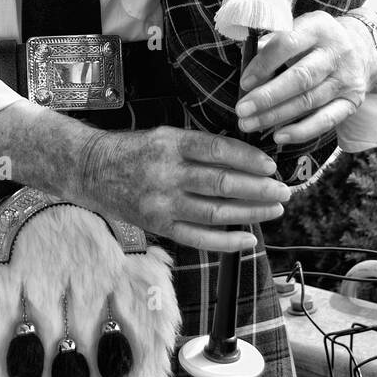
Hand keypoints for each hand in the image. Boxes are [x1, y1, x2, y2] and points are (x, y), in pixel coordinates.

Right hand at [75, 125, 291, 253]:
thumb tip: (244, 159)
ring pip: (215, 211)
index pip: (218, 150)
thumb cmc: (135, 150)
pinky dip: (227, 241)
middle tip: (283, 191)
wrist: (93, 170)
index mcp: (170, 143)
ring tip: (274, 210)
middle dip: (258, 189)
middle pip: (221, 183)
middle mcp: (167, 172)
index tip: (271, 166)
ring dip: (250, 213)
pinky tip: (249, 238)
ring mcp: (162, 202)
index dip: (248, 158)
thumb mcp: (165, 135)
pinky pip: (198, 238)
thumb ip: (199, 147)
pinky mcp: (158, 225)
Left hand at [234, 10, 376, 146]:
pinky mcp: (352, 101)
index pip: (288, 44)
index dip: (264, 64)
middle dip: (268, 96)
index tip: (244, 82)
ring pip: (309, 101)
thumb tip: (246, 62)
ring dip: (276, 116)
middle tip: (242, 109)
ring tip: (250, 124)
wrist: (362, 49)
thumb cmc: (316, 40)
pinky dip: (302, 131)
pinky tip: (279, 136)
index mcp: (318, 27)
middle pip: (300, 78)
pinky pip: (326, 120)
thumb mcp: (300, 28)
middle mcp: (335, 53)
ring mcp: (346, 79)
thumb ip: (274, 42)